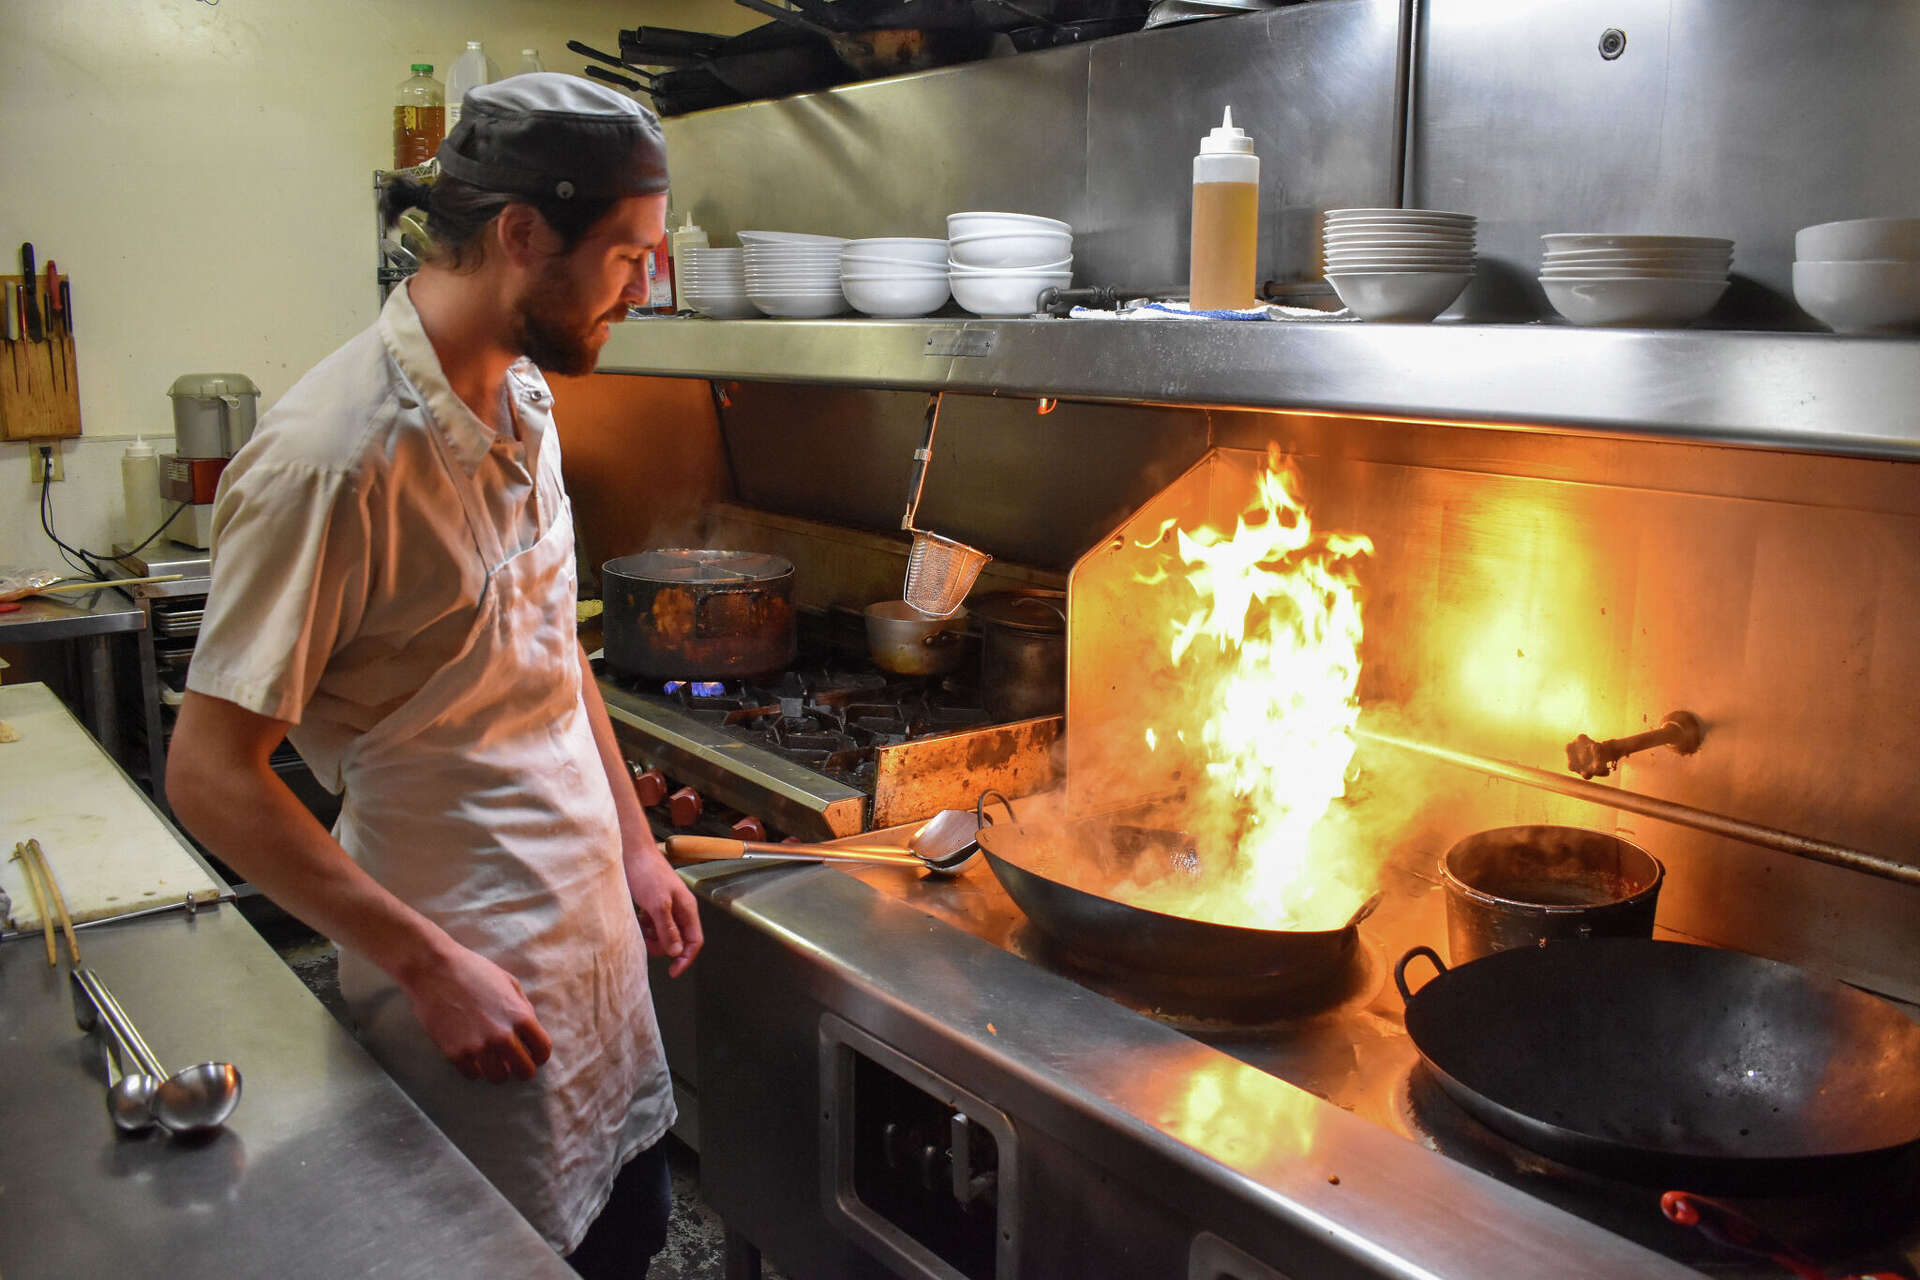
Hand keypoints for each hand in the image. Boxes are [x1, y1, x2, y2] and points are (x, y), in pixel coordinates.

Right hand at [399, 942, 553, 1083]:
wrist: (434, 969)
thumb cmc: (473, 971)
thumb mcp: (508, 982)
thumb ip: (523, 1008)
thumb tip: (530, 1030)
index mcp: (520, 1016)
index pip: (542, 1050)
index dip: (540, 1054)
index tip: (534, 1055)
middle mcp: (502, 1036)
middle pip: (524, 1071)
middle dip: (523, 1068)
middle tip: (515, 1063)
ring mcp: (478, 1047)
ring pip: (498, 1078)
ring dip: (498, 1071)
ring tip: (493, 1061)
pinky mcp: (455, 1054)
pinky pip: (472, 1074)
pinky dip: (475, 1069)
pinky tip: (473, 1057)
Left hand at [627, 845, 702, 976]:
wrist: (630, 851)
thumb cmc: (646, 873)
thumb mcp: (658, 904)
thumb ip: (668, 929)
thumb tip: (676, 952)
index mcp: (687, 908)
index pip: (694, 941)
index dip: (685, 958)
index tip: (673, 972)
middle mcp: (679, 908)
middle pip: (678, 939)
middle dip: (664, 947)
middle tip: (647, 946)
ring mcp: (666, 905)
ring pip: (664, 932)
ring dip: (653, 938)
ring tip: (639, 931)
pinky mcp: (652, 902)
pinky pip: (652, 924)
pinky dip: (645, 928)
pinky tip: (636, 920)